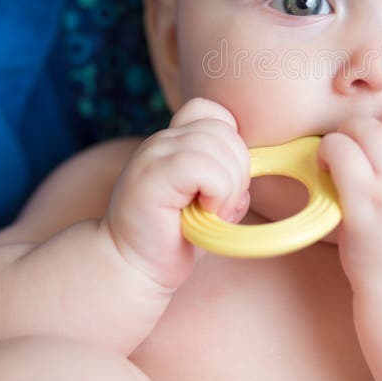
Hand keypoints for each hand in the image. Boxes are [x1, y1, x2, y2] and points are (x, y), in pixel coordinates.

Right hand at [103, 98, 250, 289]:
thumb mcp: (210, 204)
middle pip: (222, 129)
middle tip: (224, 205)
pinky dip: (219, 192)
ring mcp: (153, 156)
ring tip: (214, 212)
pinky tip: (206, 213)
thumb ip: (228, 182)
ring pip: (217, 146)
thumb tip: (250, 179)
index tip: (224, 179)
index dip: (231, 139)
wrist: (131, 270)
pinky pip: (204, 167)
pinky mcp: (152, 177)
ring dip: (230, 184)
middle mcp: (161, 142)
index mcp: (173, 142)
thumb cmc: (173, 240)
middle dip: (239, 168)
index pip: (209, 110)